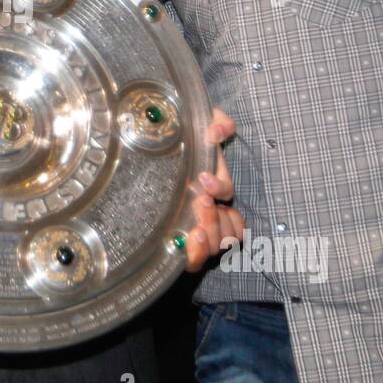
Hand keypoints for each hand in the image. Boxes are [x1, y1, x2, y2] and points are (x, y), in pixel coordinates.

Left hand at [180, 107, 243, 271]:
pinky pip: (197, 260)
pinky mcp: (179, 244)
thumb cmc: (175, 142)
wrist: (150, 147)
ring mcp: (196, 229)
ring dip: (210, 236)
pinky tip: (185, 242)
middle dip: (217, 217)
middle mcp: (211, 212)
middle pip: (230, 231)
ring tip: (193, 226)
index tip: (203, 179)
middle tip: (199, 201)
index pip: (232, 195)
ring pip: (218, 247)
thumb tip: (218, 131)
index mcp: (216, 188)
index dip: (221, 190)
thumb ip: (217, 121)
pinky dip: (197, 254)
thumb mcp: (198, 124)